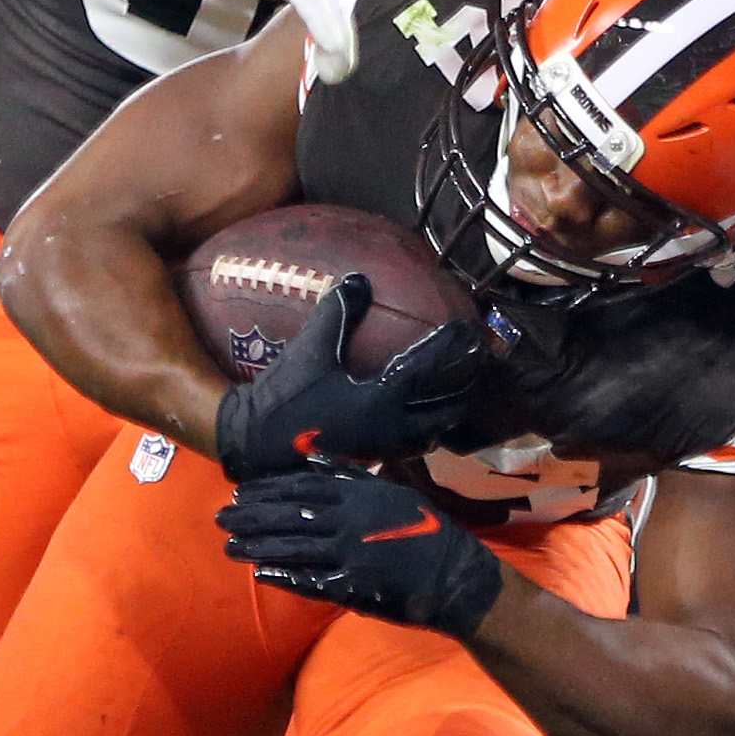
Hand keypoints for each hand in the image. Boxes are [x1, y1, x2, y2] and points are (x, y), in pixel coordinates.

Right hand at [212, 274, 484, 480]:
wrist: (258, 442)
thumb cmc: (285, 396)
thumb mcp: (310, 349)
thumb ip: (338, 312)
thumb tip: (359, 277)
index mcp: (380, 401)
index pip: (429, 370)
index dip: (451, 347)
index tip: (469, 330)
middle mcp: (391, 428)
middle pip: (446, 408)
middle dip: (464, 384)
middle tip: (476, 360)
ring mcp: (385, 448)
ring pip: (434, 430)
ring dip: (449, 409)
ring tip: (458, 387)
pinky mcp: (374, 458)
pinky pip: (416, 443)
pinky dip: (429, 426)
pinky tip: (424, 412)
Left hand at [218, 469, 504, 637]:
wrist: (454, 574)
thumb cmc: (424, 530)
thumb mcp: (391, 491)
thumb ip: (352, 475)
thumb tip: (315, 458)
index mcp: (357, 495)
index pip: (300, 488)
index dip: (266, 490)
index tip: (240, 491)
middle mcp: (348, 521)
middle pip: (288, 516)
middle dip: (251, 516)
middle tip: (221, 518)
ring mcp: (349, 554)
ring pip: (293, 547)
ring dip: (257, 546)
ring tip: (229, 547)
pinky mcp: (352, 586)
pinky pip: (310, 581)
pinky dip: (284, 576)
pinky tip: (261, 573)